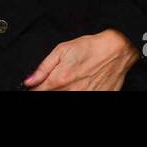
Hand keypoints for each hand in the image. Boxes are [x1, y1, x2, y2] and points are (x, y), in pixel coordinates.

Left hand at [23, 29, 139, 90]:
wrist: (117, 50)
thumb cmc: (91, 48)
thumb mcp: (63, 49)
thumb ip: (43, 67)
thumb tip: (29, 81)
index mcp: (60, 80)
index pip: (37, 92)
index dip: (36, 87)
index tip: (39, 83)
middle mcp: (71, 92)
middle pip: (50, 97)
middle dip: (52, 88)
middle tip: (61, 79)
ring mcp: (84, 97)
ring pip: (64, 98)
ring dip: (65, 91)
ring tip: (73, 81)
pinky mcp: (96, 99)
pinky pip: (82, 99)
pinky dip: (80, 91)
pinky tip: (84, 84)